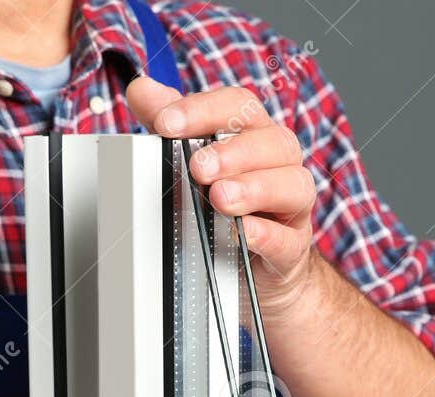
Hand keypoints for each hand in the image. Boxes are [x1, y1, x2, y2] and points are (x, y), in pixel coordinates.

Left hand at [126, 76, 320, 312]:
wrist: (252, 268)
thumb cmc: (224, 207)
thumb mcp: (192, 163)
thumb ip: (171, 127)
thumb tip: (142, 89)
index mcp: (253, 136)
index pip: (239, 107)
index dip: (204, 110)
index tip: (166, 123)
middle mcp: (278, 164)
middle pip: (272, 142)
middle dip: (233, 152)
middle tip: (198, 167)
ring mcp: (291, 206)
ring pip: (292, 184)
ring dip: (254, 188)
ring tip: (220, 198)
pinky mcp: (292, 247)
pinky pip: (288, 238)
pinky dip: (267, 234)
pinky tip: (246, 232)